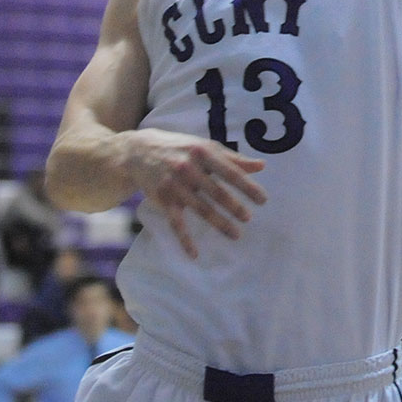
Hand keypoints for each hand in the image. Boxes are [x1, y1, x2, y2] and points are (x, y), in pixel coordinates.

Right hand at [123, 129, 266, 258]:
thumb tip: (262, 166)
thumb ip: (233, 159)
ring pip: (200, 208)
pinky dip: (184, 240)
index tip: (262, 200)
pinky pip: (176, 223)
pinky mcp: (163, 199)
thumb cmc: (181, 148)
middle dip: (234, 206)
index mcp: (203, 152)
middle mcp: (188, 168)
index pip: (230, 172)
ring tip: (236, 234)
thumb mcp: (206, 147)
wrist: (139, 151)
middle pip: (216, 191)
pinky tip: (194, 254)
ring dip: (219, 223)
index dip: (247, 187)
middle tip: (248, 218)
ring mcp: (174, 185)